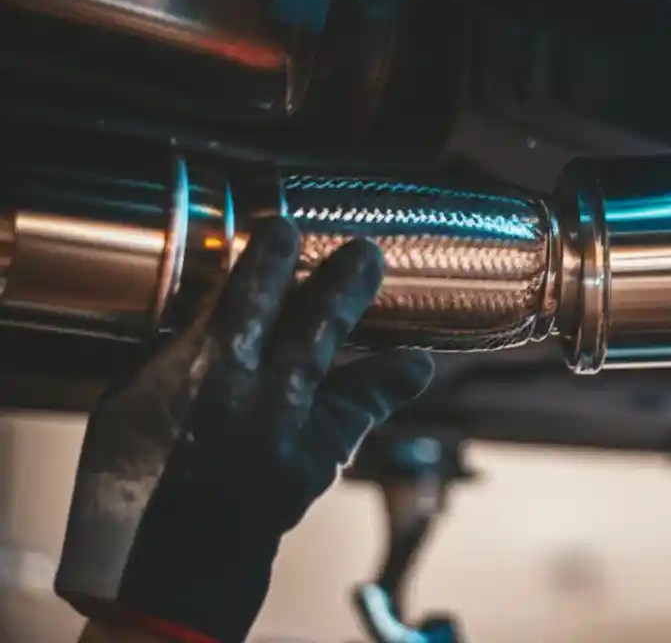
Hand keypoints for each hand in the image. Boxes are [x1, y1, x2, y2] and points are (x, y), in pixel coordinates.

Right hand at [57, 218, 434, 642]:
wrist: (166, 567)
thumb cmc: (133, 483)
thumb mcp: (130, 405)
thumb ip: (175, 357)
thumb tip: (207, 312)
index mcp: (199, 374)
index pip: (245, 298)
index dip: (270, 257)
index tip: (284, 228)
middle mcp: (254, 397)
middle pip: (308, 323)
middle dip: (339, 282)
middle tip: (364, 250)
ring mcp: (291, 432)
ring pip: (337, 362)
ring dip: (361, 319)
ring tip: (379, 279)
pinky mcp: (315, 463)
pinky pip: (360, 413)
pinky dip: (387, 383)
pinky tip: (415, 362)